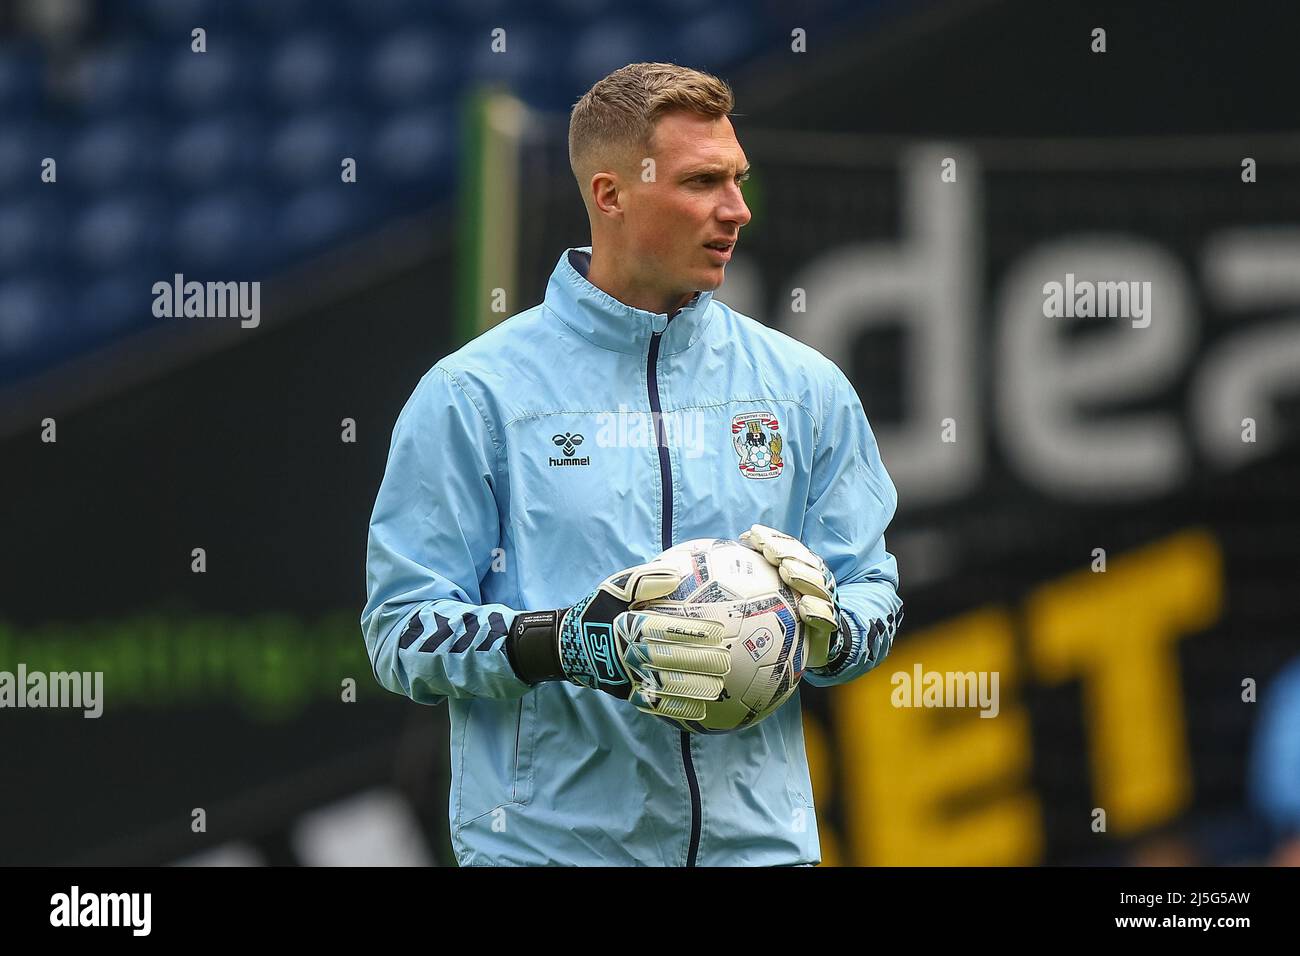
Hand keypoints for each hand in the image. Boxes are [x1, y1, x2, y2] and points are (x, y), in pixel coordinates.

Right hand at [558, 562, 730, 718]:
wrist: (570, 645)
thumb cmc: (600, 611)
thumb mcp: (615, 588)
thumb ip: (644, 580)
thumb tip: (677, 573)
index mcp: (627, 625)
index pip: (664, 629)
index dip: (691, 631)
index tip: (718, 631)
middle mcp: (628, 652)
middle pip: (668, 658)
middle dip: (699, 661)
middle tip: (725, 660)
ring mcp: (627, 675)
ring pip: (664, 684)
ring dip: (693, 686)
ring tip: (718, 685)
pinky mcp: (627, 693)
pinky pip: (654, 703)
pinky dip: (676, 708)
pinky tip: (699, 709)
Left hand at [739, 524, 844, 668]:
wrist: (813, 644)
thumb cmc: (785, 615)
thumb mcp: (770, 594)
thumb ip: (754, 575)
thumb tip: (726, 557)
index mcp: (802, 568)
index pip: (790, 547)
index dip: (773, 538)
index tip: (753, 535)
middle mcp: (816, 581)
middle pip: (805, 561)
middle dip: (787, 552)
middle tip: (769, 552)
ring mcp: (824, 601)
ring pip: (818, 584)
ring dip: (803, 575)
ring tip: (786, 571)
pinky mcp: (828, 625)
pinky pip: (827, 617)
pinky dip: (817, 610)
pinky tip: (804, 607)